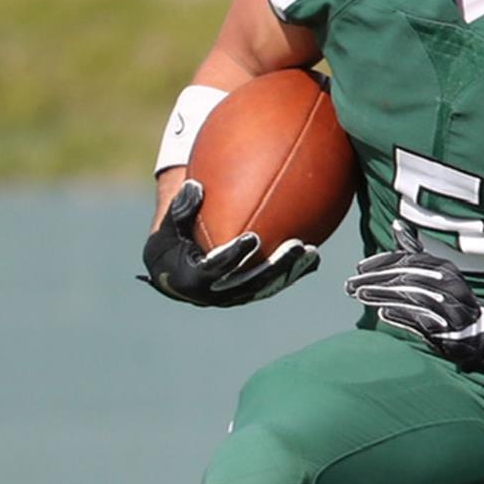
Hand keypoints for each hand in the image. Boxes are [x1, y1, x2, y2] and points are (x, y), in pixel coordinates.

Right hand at [140, 181, 319, 306]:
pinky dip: (293, 274)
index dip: (234, 256)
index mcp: (192, 279)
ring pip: (265, 287)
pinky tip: (313, 258)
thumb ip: (181, 208)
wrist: (172, 271)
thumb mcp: (170, 225)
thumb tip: (195, 186)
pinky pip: (272, 285)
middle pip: (249, 283)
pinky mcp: (248, 295)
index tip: (253, 238)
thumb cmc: (171, 240)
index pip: (215, 270)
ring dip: (289, 271)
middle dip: (274, 267)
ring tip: (310, 252)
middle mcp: (215, 294)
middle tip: (295, 246)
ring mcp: (234, 297)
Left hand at [344, 226, 483, 372]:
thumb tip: (396, 225)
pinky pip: (422, 320)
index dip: (383, 262)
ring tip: (360, 296)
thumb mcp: (436, 271)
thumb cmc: (451, 299)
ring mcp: (450, 306)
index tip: (359, 267)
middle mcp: (449, 284)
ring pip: (412, 297)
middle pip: (407, 277)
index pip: (410, 259)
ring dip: (383, 296)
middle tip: (351, 284)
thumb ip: (414, 252)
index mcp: (444, 268)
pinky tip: (383, 313)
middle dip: (376, 279)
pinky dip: (402, 316)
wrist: (482, 331)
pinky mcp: (449, 328)